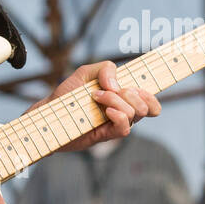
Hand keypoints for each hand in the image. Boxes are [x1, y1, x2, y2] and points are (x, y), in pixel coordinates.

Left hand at [36, 61, 161, 152]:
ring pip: (136, 114)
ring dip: (118, 101)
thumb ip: (104, 68)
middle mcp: (121, 110)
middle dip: (133, 94)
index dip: (154, 94)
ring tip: (97, 97)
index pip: (147, 97)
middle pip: (146, 105)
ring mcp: (114, 123)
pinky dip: (120, 116)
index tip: (155, 85)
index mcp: (121, 95)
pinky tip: (107, 111)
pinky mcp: (106, 135)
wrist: (48, 113)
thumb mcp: (84, 73)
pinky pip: (125, 128)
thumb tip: (118, 85)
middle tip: (108, 89)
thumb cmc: (67, 94)